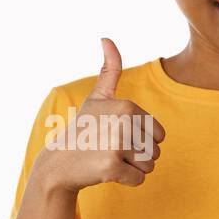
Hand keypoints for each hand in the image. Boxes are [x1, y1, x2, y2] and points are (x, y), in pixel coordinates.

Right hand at [36, 38, 165, 192]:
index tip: (117, 136)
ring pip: (149, 166)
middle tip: (111, 150)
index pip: (159, 134)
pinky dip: (125, 180)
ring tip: (108, 159)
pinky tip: (105, 171)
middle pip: (155, 150)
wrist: (59, 163)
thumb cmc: (84, 129)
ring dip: (132, 168)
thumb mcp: (97, 97)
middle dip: (138, 156)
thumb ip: (109, 70)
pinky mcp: (112, 167)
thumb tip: (105, 38)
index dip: (142, 140)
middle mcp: (123, 123)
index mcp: (127, 106)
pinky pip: (138, 180)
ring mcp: (117, 145)